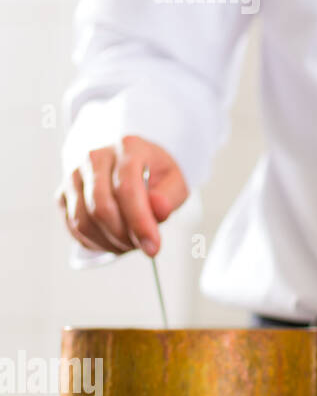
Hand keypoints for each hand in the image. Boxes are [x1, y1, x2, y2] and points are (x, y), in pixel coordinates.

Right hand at [57, 136, 188, 256]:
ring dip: (108, 242)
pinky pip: (73, 226)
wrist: (121, 157)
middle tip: (143, 247)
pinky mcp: (63, 194)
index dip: (140, 222)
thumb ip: (170, 195)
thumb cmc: (151, 170)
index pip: (127, 189)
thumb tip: (158, 210)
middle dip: (124, 236)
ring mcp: (73, 176)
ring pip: (83, 220)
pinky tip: (113, 242)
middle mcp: (94, 158)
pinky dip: (94, 242)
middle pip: (101, 207)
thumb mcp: (173, 178)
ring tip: (130, 244)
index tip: (153, 247)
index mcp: (127, 148)